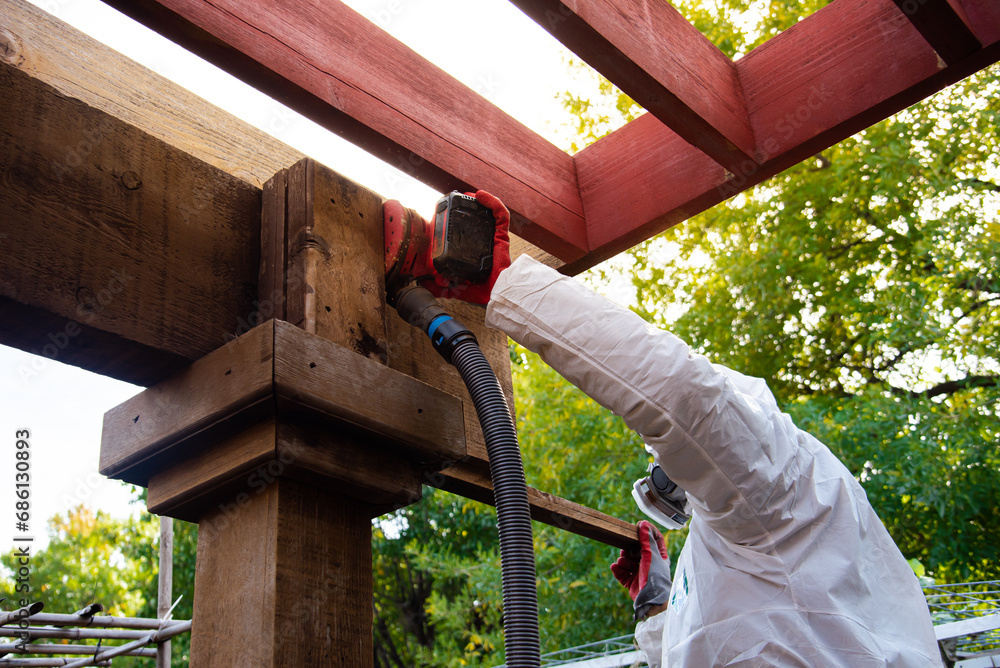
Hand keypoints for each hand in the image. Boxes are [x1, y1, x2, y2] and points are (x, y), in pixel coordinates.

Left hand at [422, 190, 510, 304]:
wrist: (497, 294)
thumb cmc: (482, 292)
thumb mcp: (454, 288)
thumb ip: (439, 287)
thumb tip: (421, 283)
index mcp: (474, 252)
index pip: (465, 233)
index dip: (456, 221)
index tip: (443, 215)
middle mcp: (484, 242)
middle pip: (476, 220)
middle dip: (467, 207)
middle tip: (454, 201)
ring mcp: (493, 237)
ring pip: (488, 213)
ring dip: (478, 201)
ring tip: (466, 194)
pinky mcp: (502, 235)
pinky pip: (500, 214)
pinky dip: (492, 202)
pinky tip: (480, 195)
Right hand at [610, 520, 671, 618]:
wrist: (651, 600)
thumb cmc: (655, 576)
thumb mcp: (652, 555)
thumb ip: (647, 539)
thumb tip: (644, 524)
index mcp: (660, 557)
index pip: (655, 540)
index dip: (647, 532)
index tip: (639, 526)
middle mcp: (650, 564)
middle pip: (637, 550)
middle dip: (630, 548)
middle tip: (626, 548)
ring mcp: (640, 573)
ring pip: (628, 561)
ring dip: (623, 560)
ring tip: (622, 561)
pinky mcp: (632, 582)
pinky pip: (622, 573)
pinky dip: (618, 570)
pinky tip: (615, 567)